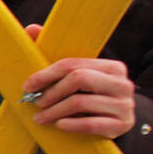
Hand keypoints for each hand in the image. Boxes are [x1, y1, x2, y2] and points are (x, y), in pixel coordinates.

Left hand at [21, 23, 135, 137]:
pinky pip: (91, 124)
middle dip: (52, 91)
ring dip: (55, 111)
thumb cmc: (91, 97)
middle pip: (79, 79)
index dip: (46, 75)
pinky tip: (59, 125)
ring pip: (81, 102)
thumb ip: (56, 56)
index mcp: (112, 67)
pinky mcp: (122, 125)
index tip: (28, 86)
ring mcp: (124, 105)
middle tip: (36, 102)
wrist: (116, 122)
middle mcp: (122, 83)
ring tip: (41, 118)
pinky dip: (70, 124)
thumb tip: (31, 29)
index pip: (73, 64)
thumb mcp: (79, 77)